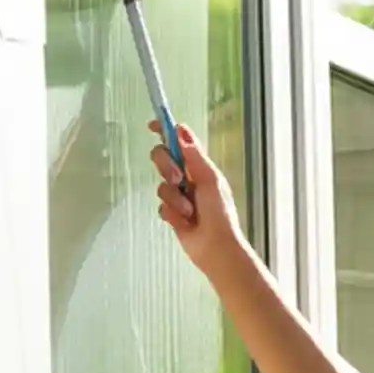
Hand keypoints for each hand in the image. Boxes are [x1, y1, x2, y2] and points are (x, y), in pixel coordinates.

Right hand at [148, 119, 246, 270]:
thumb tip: (181, 130)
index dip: (165, 131)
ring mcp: (179, 195)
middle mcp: (188, 177)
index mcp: (199, 166)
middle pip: (163, 158)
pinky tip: (184, 221)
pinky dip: (171, 213)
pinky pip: (161, 206)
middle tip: (178, 179)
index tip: (153, 125)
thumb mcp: (210, 179)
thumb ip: (194, 156)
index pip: (179, 142)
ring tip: (189, 211)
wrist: (215, 247)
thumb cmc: (220, 213)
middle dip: (166, 167)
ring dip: (174, 199)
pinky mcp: (172, 213)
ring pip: (161, 186)